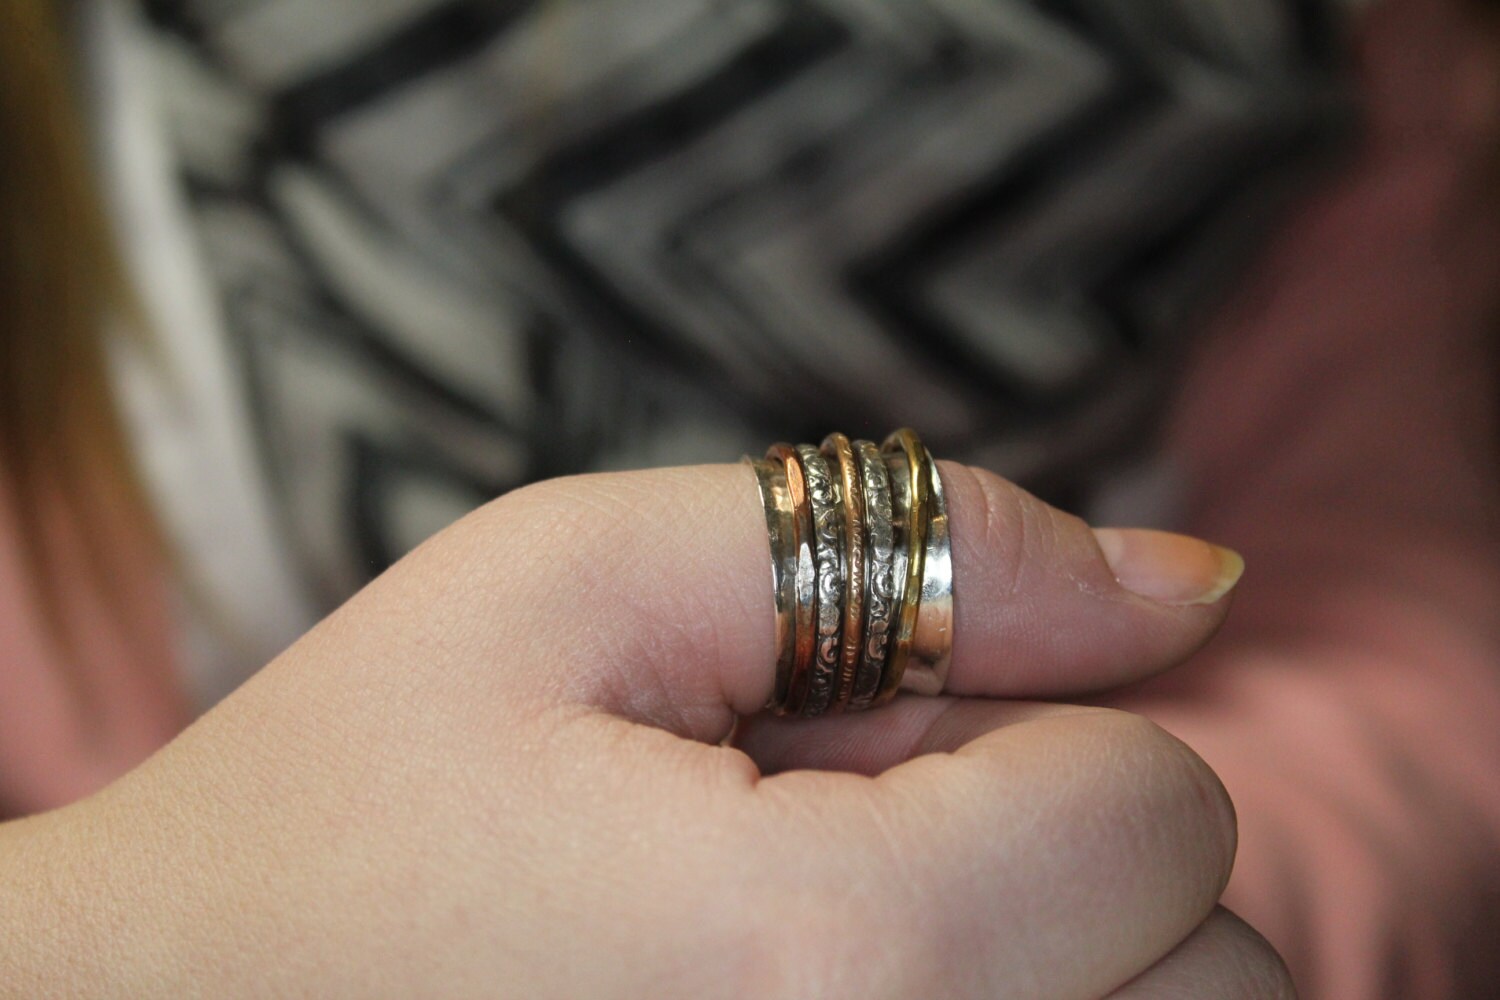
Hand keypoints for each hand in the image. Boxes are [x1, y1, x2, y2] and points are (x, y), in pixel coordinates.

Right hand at [2, 463, 1291, 997]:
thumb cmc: (350, 803)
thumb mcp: (580, 581)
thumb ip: (911, 544)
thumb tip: (1193, 580)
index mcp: (825, 966)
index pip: (1163, 814)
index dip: (1020, 722)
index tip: (849, 735)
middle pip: (1209, 970)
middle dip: (1054, 856)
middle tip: (828, 835)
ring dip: (1043, 955)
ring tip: (825, 929)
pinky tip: (822, 998)